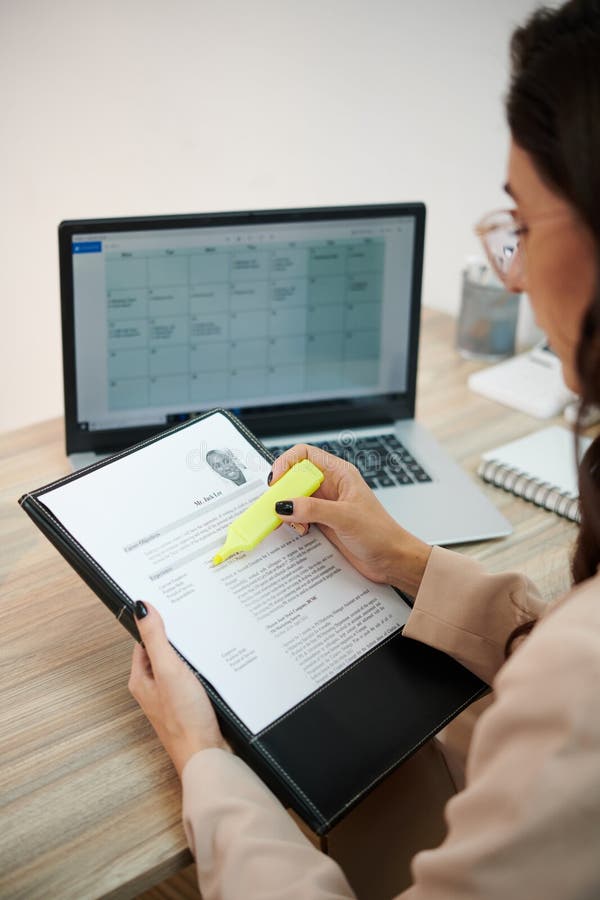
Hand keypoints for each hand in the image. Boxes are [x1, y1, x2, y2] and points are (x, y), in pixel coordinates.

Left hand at [128, 602, 229, 777]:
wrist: (206, 755)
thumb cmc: (184, 719)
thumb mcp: (168, 670)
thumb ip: (155, 639)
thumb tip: (142, 608)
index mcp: (141, 679)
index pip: (144, 641)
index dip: (156, 624)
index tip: (169, 608)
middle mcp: (154, 689)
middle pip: (162, 652)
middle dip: (176, 638)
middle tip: (190, 619)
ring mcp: (172, 698)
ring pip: (179, 666)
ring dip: (190, 654)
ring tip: (203, 638)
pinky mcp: (189, 705)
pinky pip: (192, 679)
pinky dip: (201, 669)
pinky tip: (213, 665)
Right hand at [270, 444, 430, 595]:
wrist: (391, 560)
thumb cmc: (380, 533)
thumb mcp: (345, 517)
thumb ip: (313, 509)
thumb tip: (284, 505)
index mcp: (339, 473)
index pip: (304, 455)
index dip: (286, 463)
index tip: (277, 483)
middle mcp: (330, 486)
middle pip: (294, 477)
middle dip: (283, 491)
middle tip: (278, 507)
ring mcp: (325, 505)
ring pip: (294, 498)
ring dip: (287, 510)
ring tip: (293, 523)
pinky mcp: (322, 522)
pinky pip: (299, 517)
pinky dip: (293, 523)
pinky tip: (301, 532)